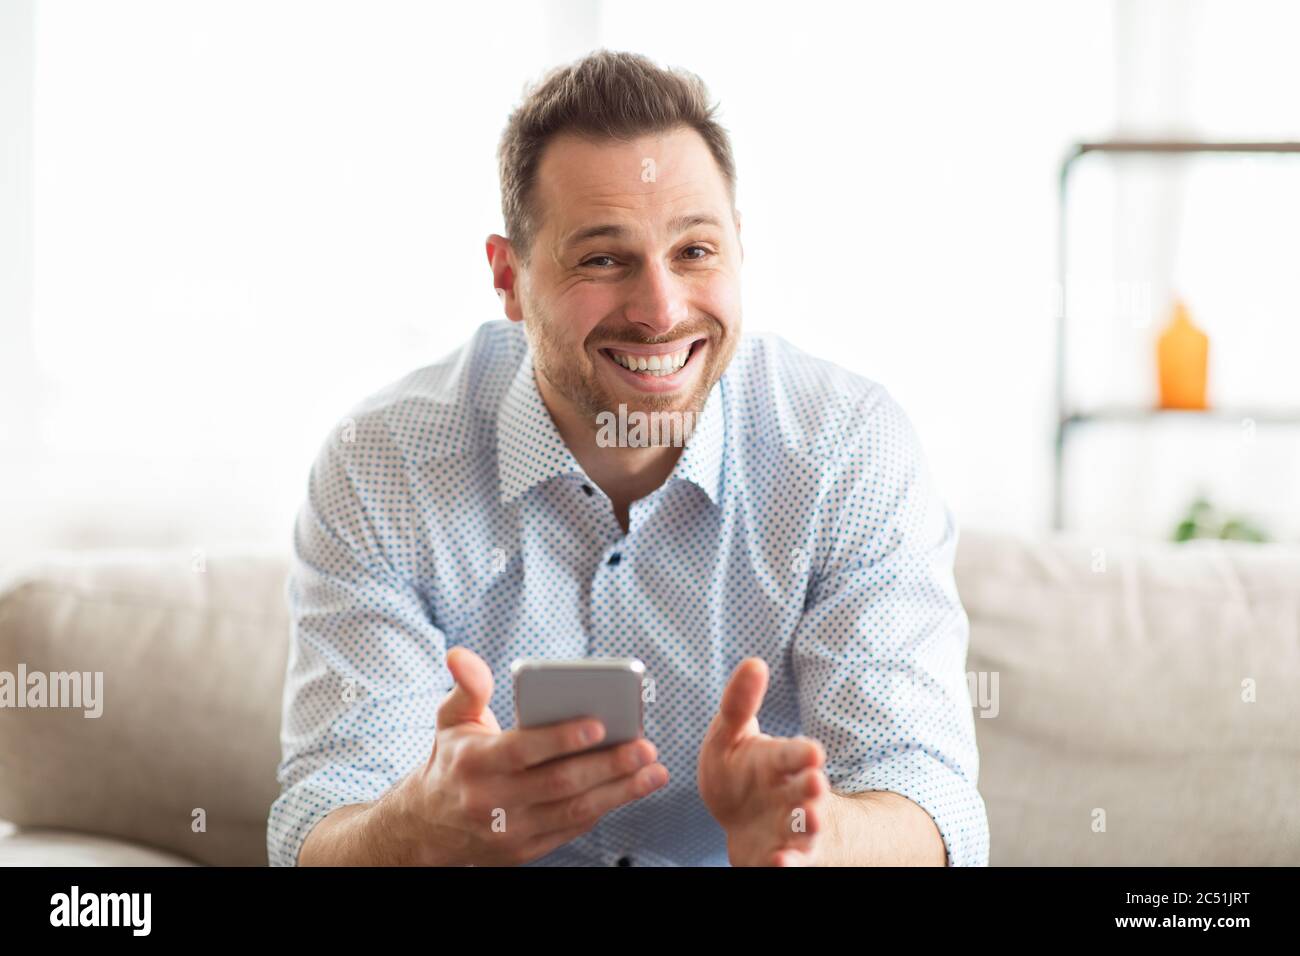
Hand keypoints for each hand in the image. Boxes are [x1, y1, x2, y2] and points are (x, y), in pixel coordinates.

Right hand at [395, 646, 669, 865]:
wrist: (426, 826)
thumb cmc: (452, 761)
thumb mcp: (450, 720)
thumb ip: (467, 686)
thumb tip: (460, 655)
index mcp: (474, 763)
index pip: (523, 750)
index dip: (562, 738)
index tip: (600, 724)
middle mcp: (491, 801)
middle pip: (559, 783)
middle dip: (608, 766)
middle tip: (645, 747)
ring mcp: (509, 831)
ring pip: (573, 811)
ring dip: (619, 792)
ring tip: (653, 772)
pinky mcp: (523, 851)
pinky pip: (571, 830)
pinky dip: (602, 809)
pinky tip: (628, 790)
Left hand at [697, 657, 829, 865]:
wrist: (742, 820)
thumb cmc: (740, 772)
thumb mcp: (730, 735)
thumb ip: (739, 703)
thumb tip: (753, 662)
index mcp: (780, 761)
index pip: (795, 754)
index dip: (803, 753)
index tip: (813, 751)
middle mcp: (793, 795)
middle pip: (808, 792)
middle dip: (813, 789)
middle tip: (816, 784)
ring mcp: (790, 828)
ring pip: (806, 828)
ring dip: (809, 825)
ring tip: (811, 821)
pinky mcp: (781, 856)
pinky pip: (788, 862)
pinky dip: (787, 863)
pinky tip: (780, 862)